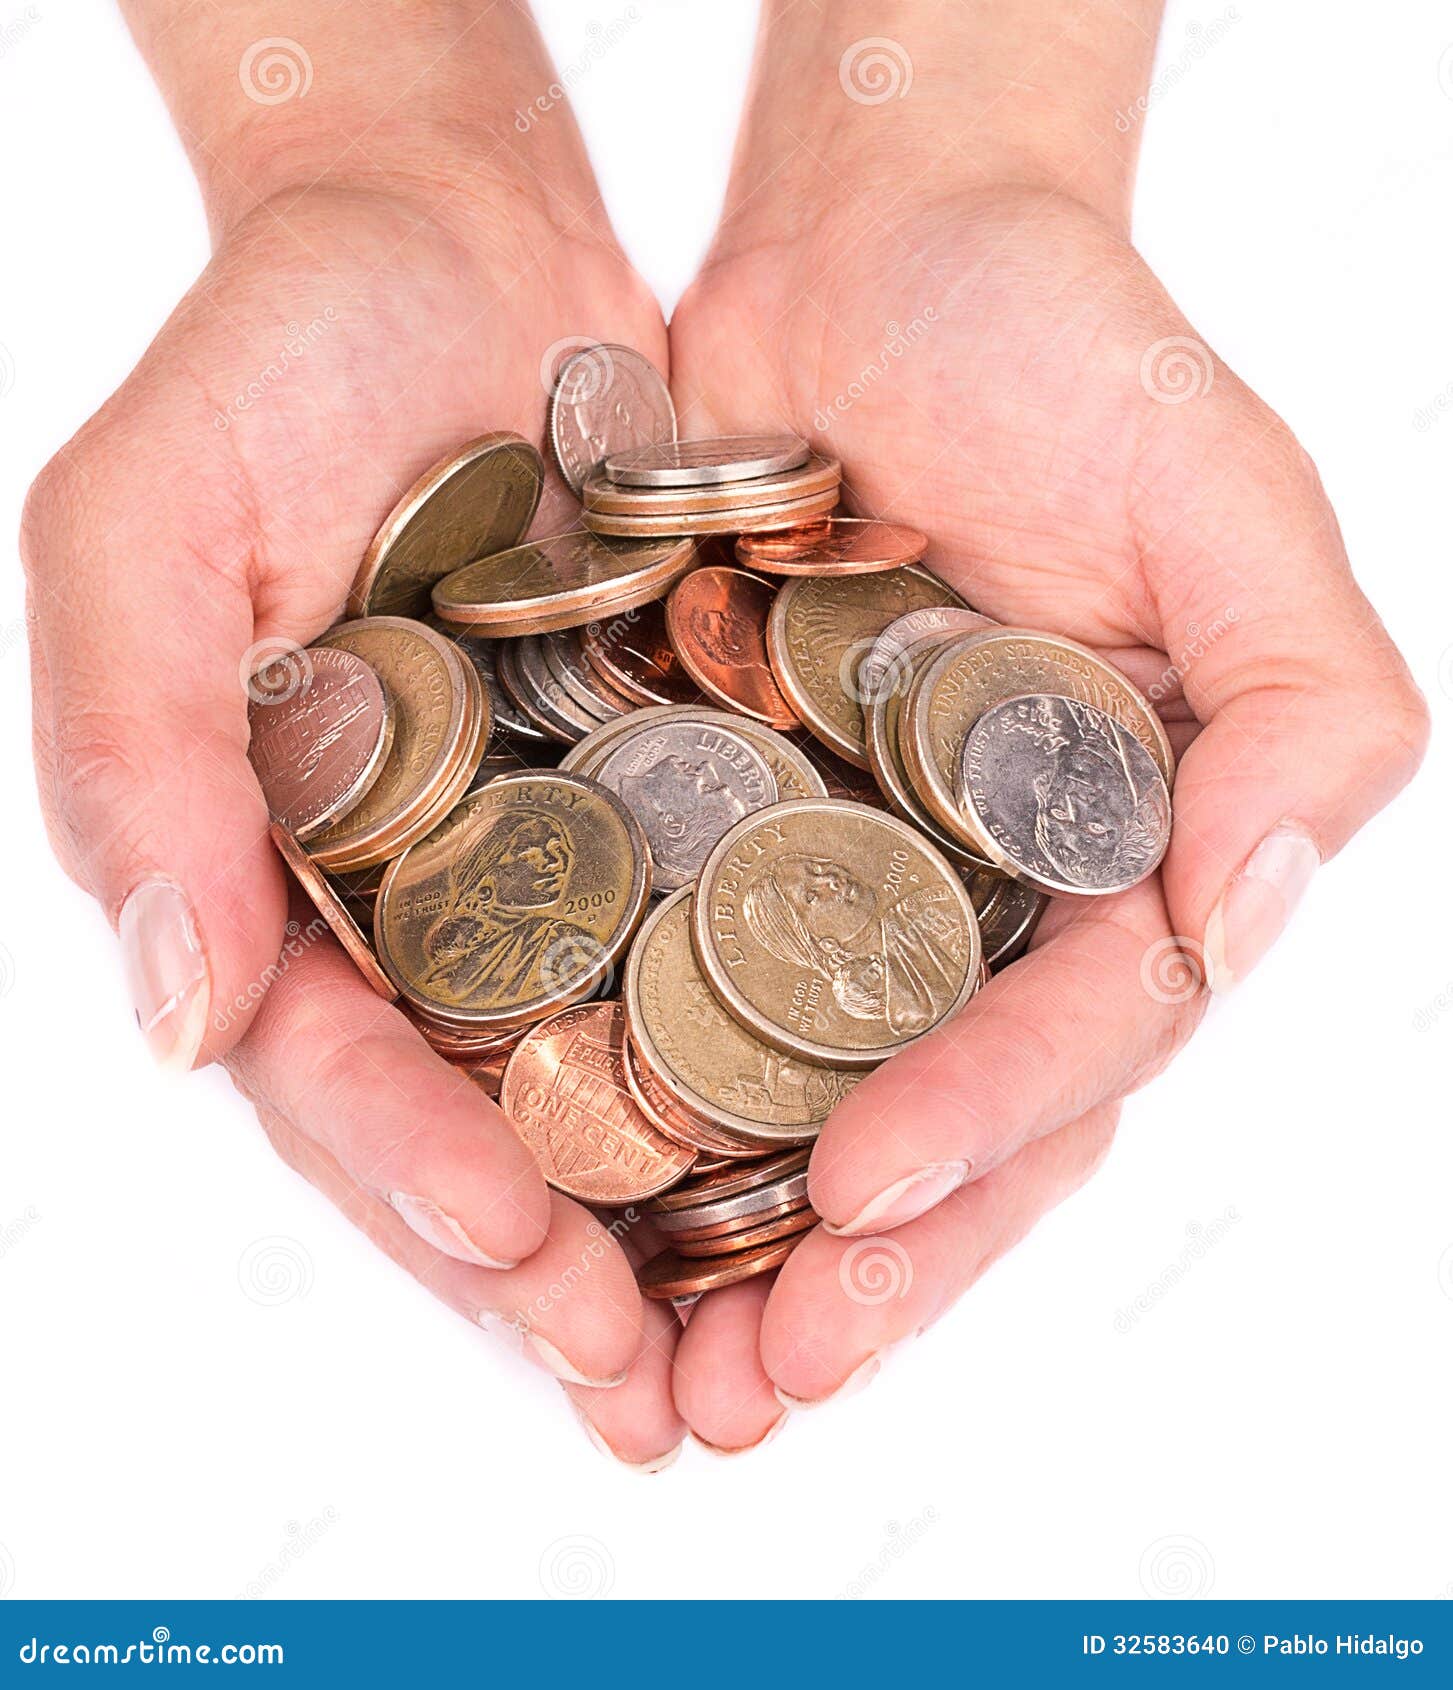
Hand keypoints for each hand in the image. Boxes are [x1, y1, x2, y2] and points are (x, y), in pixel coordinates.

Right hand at [22, 4, 685, 1464]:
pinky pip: (734, 958)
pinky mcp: (680, 807)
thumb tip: (171, 1009)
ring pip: (620, 1088)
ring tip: (774, 1362)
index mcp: (278, 884)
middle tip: (667, 1412)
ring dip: (692, 1235)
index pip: (335, 1072)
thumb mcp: (142, 531)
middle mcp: (419, 910)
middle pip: (486, 1131)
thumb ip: (136, 756)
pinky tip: (860, 1170)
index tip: (519, 1257)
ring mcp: (551, 872)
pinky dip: (789, 1067)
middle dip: (566, 1281)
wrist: (448, 250)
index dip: (413, 1175)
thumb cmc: (267, 370)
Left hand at [662, 2, 1427, 1444]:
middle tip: (750, 1398)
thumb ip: (1310, 719)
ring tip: (640, 1370)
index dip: (978, 1141)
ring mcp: (828, 876)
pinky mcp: (693, 823)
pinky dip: (605, 1082)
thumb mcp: (1236, 511)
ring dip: (713, 1239)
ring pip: (777, 1094)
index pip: (1066, 1047)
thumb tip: (1249, 915)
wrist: (875, 243)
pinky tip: (545, 1188)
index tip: (859, 1212)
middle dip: (848, 1273)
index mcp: (1114, 865)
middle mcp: (973, 900)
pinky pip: (644, 973)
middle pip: (921, 1122)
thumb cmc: (1077, 353)